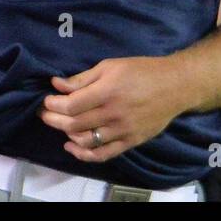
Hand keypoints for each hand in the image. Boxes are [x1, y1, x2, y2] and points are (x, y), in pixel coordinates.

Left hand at [39, 56, 190, 162]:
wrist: (175, 86)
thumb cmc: (141, 71)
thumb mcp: (110, 66)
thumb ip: (82, 78)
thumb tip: (57, 85)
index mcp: (108, 91)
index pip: (72, 105)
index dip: (53, 105)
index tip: (46, 101)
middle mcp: (114, 113)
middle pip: (74, 124)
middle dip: (54, 120)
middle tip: (45, 114)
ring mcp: (123, 130)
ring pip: (86, 141)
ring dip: (67, 134)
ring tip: (61, 124)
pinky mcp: (130, 141)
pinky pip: (103, 154)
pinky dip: (84, 154)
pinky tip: (72, 146)